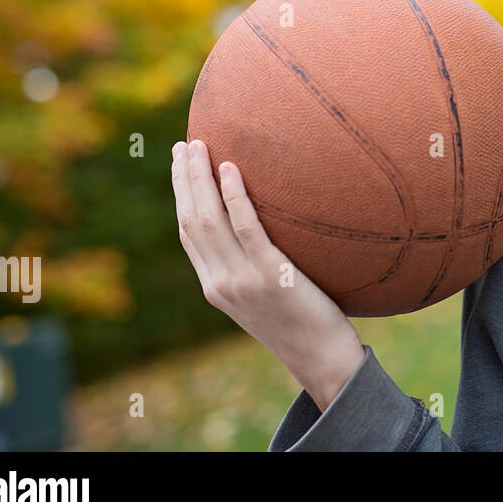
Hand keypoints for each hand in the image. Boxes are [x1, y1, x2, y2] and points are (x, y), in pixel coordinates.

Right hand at [172, 138, 365, 410]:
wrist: (321, 357)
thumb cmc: (304, 322)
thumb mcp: (266, 294)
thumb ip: (254, 264)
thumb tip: (263, 226)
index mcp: (215, 286)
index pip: (188, 233)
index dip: (181, 196)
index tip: (180, 164)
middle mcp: (220, 282)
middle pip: (191, 220)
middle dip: (184, 179)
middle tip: (184, 144)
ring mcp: (241, 280)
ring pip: (209, 220)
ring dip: (201, 179)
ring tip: (201, 145)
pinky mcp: (269, 275)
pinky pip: (246, 228)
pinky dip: (234, 196)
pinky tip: (231, 169)